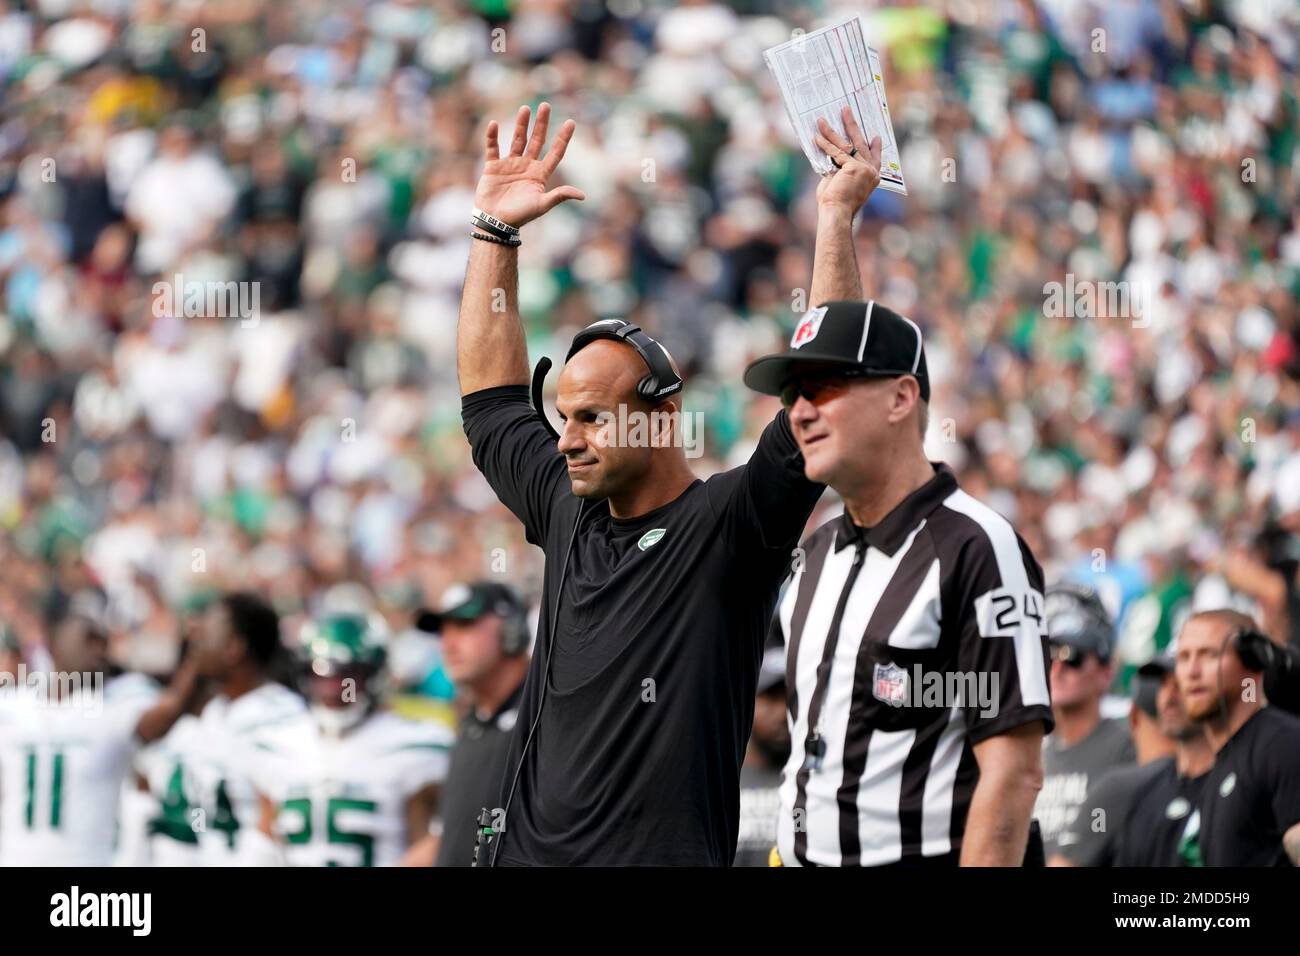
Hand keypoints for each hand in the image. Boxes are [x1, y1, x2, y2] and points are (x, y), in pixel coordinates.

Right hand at [476, 102, 585, 228]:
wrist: (496, 222)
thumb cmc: (520, 216)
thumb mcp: (542, 205)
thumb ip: (560, 196)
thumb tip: (582, 195)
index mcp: (540, 175)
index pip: (555, 153)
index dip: (563, 138)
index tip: (571, 122)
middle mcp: (526, 166)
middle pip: (536, 141)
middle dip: (542, 124)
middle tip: (546, 106)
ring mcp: (510, 165)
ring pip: (517, 140)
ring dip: (521, 125)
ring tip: (525, 108)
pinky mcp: (493, 167)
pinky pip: (492, 148)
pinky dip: (492, 137)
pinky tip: (494, 124)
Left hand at [813, 106, 881, 212]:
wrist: (837, 213)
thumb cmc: (837, 203)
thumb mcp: (842, 182)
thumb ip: (842, 169)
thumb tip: (833, 156)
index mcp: (873, 178)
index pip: (875, 158)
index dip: (875, 147)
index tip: (875, 136)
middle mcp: (871, 172)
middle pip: (861, 143)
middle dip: (852, 125)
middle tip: (846, 110)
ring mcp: (864, 169)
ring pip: (847, 144)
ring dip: (833, 130)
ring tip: (822, 119)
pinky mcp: (852, 167)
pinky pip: (836, 152)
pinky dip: (825, 144)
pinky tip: (816, 136)